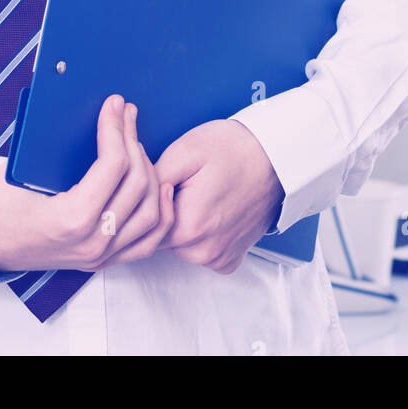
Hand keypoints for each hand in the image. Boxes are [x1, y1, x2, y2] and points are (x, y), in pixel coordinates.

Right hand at [0, 94, 174, 273]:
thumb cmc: (1, 203)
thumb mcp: (24, 171)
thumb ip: (63, 146)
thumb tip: (97, 109)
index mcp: (70, 219)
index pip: (113, 166)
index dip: (116, 127)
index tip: (114, 104)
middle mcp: (92, 243)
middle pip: (137, 184)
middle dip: (133, 140)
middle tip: (126, 114)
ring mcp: (102, 256)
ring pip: (151, 211)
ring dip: (149, 171)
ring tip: (136, 143)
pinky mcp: (107, 260)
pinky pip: (150, 239)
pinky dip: (162, 211)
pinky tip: (161, 185)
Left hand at [150, 118, 283, 274]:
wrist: (278, 157)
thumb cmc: (233, 149)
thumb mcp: (185, 151)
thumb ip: (151, 178)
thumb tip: (130, 194)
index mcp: (189, 228)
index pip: (144, 225)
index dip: (144, 199)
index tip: (157, 177)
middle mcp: (204, 252)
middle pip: (160, 237)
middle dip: (162, 210)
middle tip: (179, 181)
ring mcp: (219, 258)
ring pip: (179, 245)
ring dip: (180, 221)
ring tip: (196, 191)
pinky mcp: (230, 259)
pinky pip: (201, 250)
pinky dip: (199, 233)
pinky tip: (209, 207)